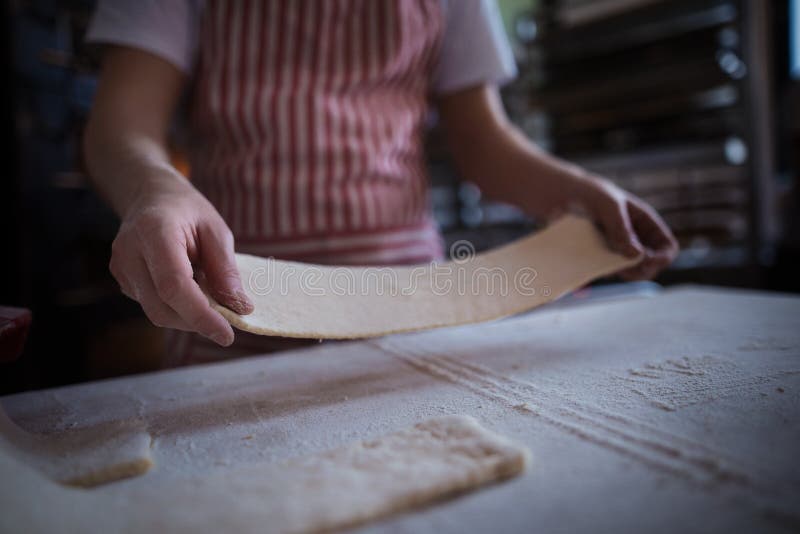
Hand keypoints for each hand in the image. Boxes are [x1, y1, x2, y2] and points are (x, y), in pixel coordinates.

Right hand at [109, 175, 252, 345]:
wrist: (150, 195)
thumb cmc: (187, 210)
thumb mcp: (216, 230)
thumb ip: (226, 269)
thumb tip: (240, 308)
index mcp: (154, 232)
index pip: (174, 285)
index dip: (200, 315)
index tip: (227, 334)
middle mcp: (129, 252)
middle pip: (162, 307)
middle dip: (198, 321)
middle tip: (228, 319)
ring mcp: (121, 268)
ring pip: (156, 312)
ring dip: (188, 316)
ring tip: (208, 294)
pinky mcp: (122, 279)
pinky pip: (152, 305)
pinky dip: (177, 307)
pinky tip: (190, 288)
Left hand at [576, 177, 678, 279]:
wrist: (561, 196)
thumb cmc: (589, 194)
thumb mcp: (607, 205)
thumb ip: (621, 229)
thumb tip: (636, 255)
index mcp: (645, 223)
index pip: (666, 246)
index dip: (662, 258)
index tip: (646, 262)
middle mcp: (634, 239)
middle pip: (650, 265)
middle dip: (640, 270)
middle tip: (622, 269)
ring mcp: (617, 250)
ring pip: (629, 272)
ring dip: (621, 273)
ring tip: (606, 265)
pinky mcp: (599, 257)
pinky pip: (607, 271)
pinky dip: (603, 272)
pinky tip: (593, 265)